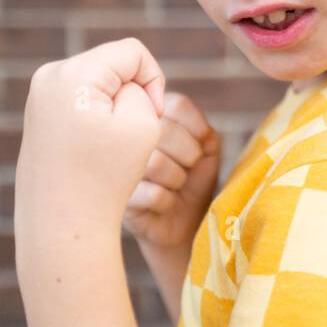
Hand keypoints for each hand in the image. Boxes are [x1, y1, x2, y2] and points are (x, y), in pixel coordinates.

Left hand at [14, 37, 166, 230]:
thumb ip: (140, 86)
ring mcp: (39, 96)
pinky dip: (97, 119)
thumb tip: (117, 84)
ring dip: (115, 107)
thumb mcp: (144, 122)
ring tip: (111, 146)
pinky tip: (95, 151)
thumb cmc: (105, 177)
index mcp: (73, 72)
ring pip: (98, 83)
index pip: (133, 52)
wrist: (60, 225)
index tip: (152, 120)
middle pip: (112, 65)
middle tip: (131, 136)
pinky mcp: (39, 115)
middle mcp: (49, 76)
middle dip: (131, 94)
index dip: (154, 82)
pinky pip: (82, 100)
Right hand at [123, 91, 221, 250]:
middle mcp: (129, 133)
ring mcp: (119, 164)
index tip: (198, 147)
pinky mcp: (120, 196)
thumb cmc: (194, 179)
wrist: (183, 222)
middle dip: (190, 155)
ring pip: (156, 164)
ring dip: (178, 179)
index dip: (196, 129)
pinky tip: (162, 204)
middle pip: (165, 130)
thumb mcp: (207, 150)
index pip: (178, 104)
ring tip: (174, 186)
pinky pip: (153, 194)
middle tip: (188, 169)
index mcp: (152, 114)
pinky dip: (167, 201)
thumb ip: (203, 131)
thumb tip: (195, 133)